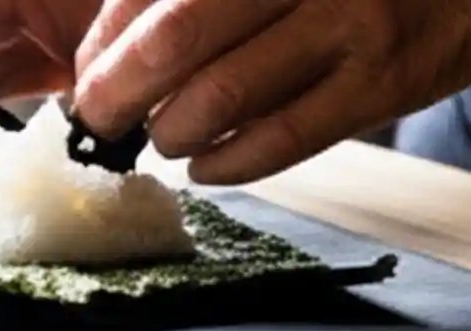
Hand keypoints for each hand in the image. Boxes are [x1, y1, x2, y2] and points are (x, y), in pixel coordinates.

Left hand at [71, 0, 470, 184]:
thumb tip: (118, 38)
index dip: (107, 38)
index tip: (87, 71)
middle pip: (178, 39)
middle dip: (118, 92)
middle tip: (97, 118)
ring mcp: (351, 27)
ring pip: (226, 96)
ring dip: (171, 131)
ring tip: (161, 137)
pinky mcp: (382, 86)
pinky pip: (284, 140)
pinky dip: (231, 162)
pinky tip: (209, 164)